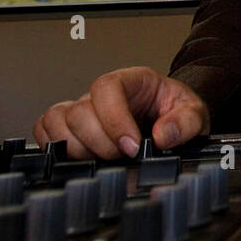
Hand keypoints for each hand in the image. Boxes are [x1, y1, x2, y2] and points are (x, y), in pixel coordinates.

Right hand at [33, 66, 210, 159]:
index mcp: (133, 81)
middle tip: (124, 156)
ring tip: (104, 158)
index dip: (114, 119)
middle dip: (101, 142)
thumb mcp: (195, 114)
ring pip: (58, 122)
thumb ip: (186, 122)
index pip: (107, 88)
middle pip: (79, 111)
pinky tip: (82, 157)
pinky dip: (55, 146)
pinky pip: (45, 129)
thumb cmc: (177, 112)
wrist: (172, 119)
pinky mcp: (71, 127)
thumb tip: (164, 136)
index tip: (132, 146)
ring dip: (78, 148)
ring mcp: (84, 109)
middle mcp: (103, 94)